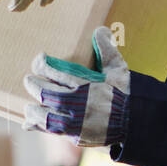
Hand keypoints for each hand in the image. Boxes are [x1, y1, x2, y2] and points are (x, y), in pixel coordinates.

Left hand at [23, 26, 130, 145]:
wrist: (137, 121)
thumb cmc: (127, 93)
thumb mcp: (118, 68)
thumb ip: (106, 49)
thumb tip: (100, 29)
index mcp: (85, 84)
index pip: (53, 71)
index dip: (41, 63)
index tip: (40, 58)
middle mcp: (77, 104)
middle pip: (44, 93)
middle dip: (33, 85)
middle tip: (29, 80)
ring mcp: (75, 122)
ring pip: (44, 115)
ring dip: (33, 109)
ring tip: (30, 104)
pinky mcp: (76, 136)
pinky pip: (51, 131)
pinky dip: (37, 126)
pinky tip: (29, 123)